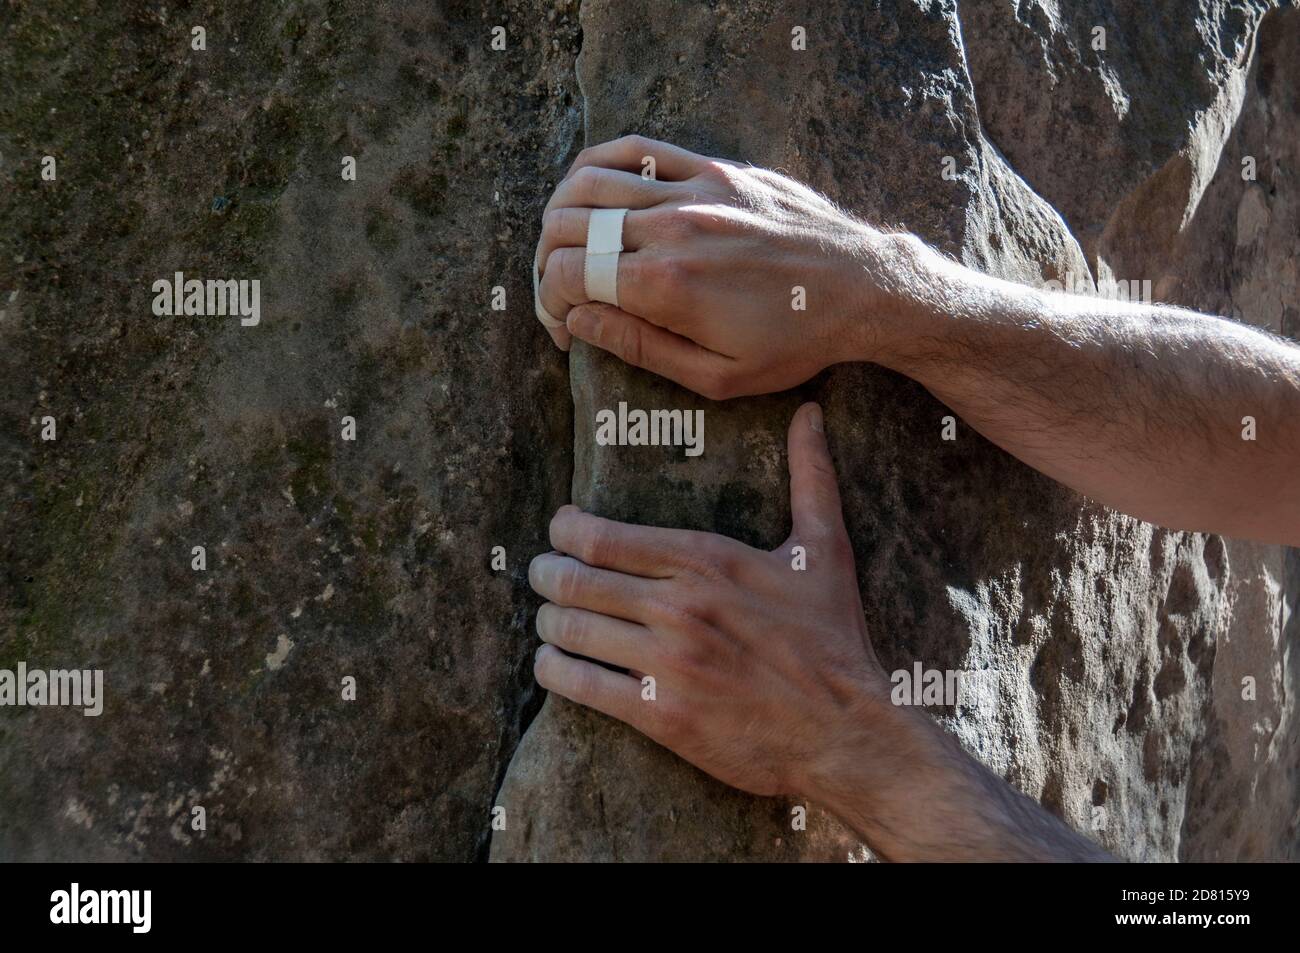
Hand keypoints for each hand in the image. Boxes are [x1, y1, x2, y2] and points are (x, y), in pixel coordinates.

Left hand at [527, 402, 891, 796]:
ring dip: (547, 623)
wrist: (846, 732)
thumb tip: (810, 412)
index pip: (600, 536)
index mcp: (706, 560)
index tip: (561, 530)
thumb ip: (810, 476)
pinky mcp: (659, 715)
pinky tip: (556, 664)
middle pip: (571, 580)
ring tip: (550, 620)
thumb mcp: (826, 550)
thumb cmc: (833, 640)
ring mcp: (666, 663)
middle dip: (544, 574)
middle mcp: (678, 606)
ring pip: (569, 630)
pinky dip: (555, 671)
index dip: (564, 530)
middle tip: (542, 576)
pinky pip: (579, 685)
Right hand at [534, 135, 908, 398]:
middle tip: (560, 289)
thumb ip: (639, 347)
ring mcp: (694, 190)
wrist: (863, 289)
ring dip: (561, 212)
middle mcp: (672, 229)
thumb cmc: (794, 342)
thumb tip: (581, 320)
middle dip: (547, 262)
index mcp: (667, 286)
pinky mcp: (716, 169)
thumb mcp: (717, 376)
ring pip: (590, 179)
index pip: (568, 275)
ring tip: (567, 243)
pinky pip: (638, 149)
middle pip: (567, 225)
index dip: (550, 304)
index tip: (564, 326)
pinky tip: (593, 190)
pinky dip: (599, 164)